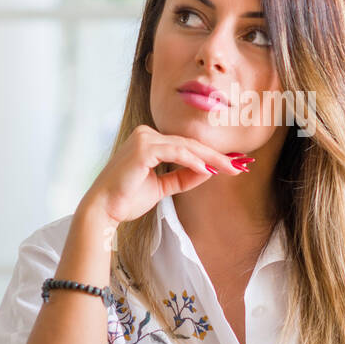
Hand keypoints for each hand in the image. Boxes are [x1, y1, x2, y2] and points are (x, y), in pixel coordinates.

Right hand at [80, 124, 248, 227]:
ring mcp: (144, 138)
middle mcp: (146, 134)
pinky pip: (175, 152)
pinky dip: (193, 160)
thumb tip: (210, 170)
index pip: (187, 146)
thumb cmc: (128, 198)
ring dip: (210, 158)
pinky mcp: (144, 147)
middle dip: (217, 155)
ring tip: (230, 167)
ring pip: (186, 146)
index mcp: (150, 140)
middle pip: (190, 144)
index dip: (211, 155)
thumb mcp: (163, 187)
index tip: (233, 164)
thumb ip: (184, 176)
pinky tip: (208, 169)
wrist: (104, 209)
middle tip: (240, 164)